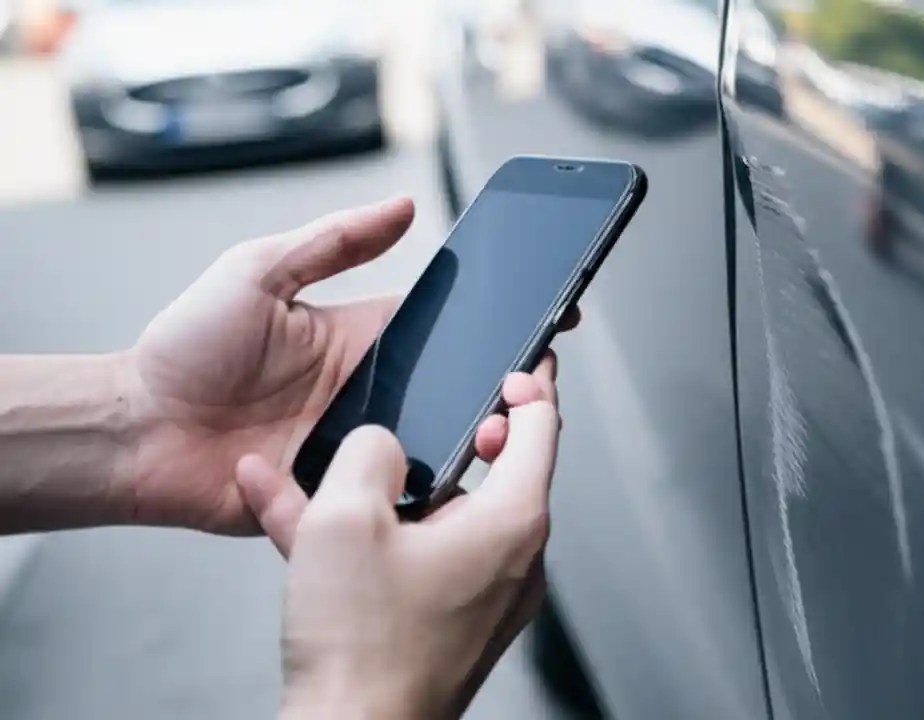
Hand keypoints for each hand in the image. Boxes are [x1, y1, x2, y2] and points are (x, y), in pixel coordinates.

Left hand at [125, 197, 576, 533]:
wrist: (136, 432)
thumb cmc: (185, 348)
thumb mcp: (257, 272)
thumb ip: (331, 242)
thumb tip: (402, 206)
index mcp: (362, 338)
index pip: (448, 325)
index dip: (499, 318)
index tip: (550, 309)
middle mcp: (372, 394)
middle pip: (458, 389)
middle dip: (506, 385)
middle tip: (538, 382)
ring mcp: (362, 448)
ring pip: (440, 448)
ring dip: (475, 440)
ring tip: (502, 429)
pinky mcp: (344, 498)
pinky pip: (397, 499)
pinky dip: (427, 494)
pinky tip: (456, 483)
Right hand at [240, 358, 560, 719]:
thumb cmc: (361, 649)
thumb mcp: (344, 518)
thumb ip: (368, 453)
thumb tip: (380, 445)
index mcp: (512, 523)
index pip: (543, 429)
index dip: (530, 385)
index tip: (520, 366)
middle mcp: (516, 561)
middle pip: (503, 473)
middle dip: (464, 436)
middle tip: (442, 416)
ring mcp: (488, 597)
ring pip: (452, 518)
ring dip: (402, 492)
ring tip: (343, 474)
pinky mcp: (455, 624)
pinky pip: (426, 561)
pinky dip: (386, 540)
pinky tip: (319, 530)